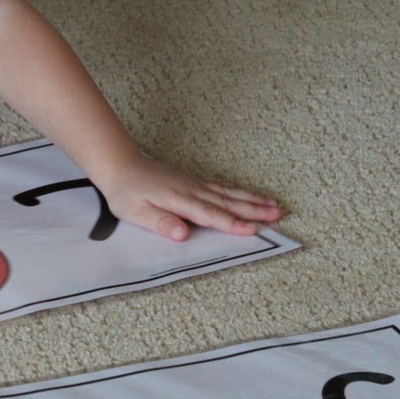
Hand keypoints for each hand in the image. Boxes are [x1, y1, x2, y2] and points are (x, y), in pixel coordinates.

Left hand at [96, 156, 281, 242]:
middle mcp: (192, 190)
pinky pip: (222, 187)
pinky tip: (251, 196)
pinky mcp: (194, 181)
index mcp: (180, 200)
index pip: (210, 215)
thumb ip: (160, 222)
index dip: (232, 224)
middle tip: (278, 215)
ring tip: (274, 206)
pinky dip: (240, 192)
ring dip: (253, 200)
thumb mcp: (135, 213)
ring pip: (229, 193)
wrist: (121, 164)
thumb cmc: (126, 192)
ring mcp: (195, 184)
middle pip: (227, 202)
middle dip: (254, 210)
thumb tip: (182, 234)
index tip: (252, 229)